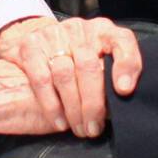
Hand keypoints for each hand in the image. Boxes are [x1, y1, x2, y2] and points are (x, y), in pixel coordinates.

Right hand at [0, 15, 142, 138]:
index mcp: (102, 30)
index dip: (126, 65)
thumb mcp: (100, 58)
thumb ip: (115, 72)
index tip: (124, 91)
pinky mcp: (30, 46)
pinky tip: (59, 121)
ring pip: (65, 75)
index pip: (122, 40)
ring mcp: (53, 35)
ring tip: (79, 128)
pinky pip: (42, 79)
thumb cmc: (76, 57)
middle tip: (94, 127)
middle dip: (93, 103)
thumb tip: (123, 95)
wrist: (35, 40)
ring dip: (73, 108)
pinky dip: (51, 104)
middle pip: (89, 66)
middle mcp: (79, 29)